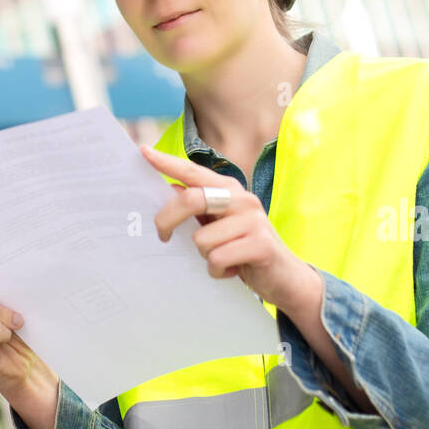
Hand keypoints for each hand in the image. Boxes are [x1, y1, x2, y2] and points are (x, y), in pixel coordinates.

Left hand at [139, 144, 302, 306]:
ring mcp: (253, 220)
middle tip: (162, 236)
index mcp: (229, 189)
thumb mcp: (219, 224)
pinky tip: (233, 271)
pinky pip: (218, 259)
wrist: (285, 277)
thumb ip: (199, 208)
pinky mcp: (260, 245)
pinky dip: (219, 272)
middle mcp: (241, 199)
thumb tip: (170, 191)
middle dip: (167, 221)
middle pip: (190, 200)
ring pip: (201, 240)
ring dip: (205, 257)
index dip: (167, 162)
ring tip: (223, 259)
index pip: (193, 172)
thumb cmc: (244, 248)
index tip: (143, 151)